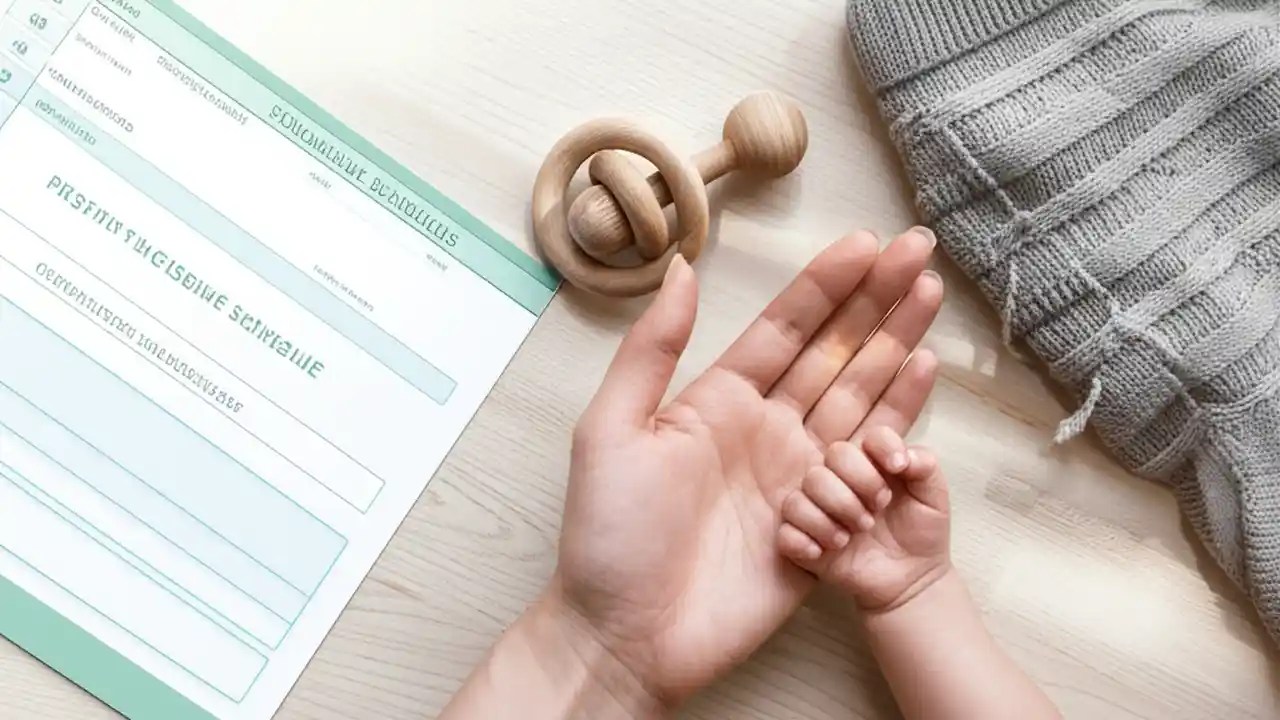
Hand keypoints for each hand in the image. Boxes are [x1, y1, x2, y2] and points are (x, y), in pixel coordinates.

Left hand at [550, 229, 943, 707]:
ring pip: (858, 393)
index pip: (782, 328)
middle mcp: (762, 427)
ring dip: (895, 342)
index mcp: (715, 400)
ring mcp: (796, 472)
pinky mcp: (823, 519)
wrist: (629, 634)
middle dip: (874, 299)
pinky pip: (868, 458)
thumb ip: (651, 351)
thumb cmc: (608, 536)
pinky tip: (925, 369)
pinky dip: (901, 414)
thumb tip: (680, 268)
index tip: (865, 243)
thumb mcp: (611, 431)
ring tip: (931, 292)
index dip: (824, 284)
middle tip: (917, 249)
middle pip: (832, 350)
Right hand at [777, 427, 950, 612]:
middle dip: (859, 482)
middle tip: (877, 511)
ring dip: (833, 513)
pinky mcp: (803, 539)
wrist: (911, 579)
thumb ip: (926, 466)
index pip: (868, 438)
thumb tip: (904, 456)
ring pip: (804, 492)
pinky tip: (827, 551)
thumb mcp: (933, 496)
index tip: (899, 468)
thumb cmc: (919, 533)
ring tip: (853, 535)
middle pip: (832, 457)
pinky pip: (786, 531)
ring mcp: (818, 508)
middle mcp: (840, 479)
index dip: (883, 447)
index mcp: (870, 463)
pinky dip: (805, 539)